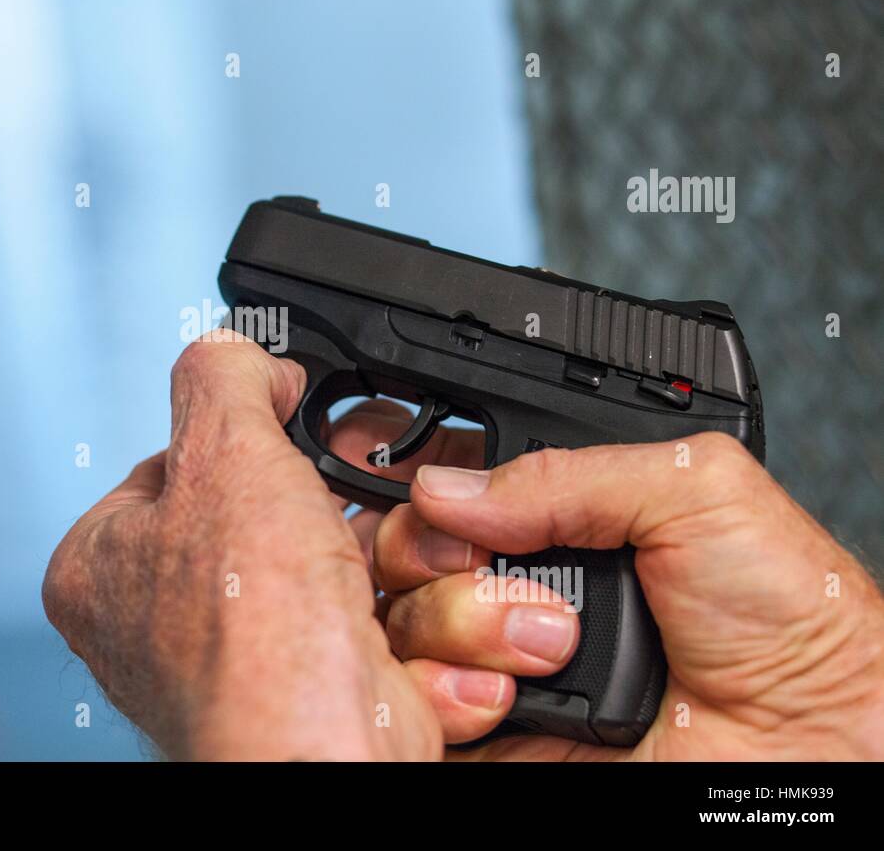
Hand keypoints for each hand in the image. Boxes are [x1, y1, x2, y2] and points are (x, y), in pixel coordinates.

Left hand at [42, 332, 444, 759]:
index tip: (298, 416)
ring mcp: (238, 666)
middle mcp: (159, 624)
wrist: (322, 753)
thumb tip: (240, 353)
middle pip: (263, 513)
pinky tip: (416, 604)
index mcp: (105, 567)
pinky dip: (407, 613)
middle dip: (334, 490)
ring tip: (408, 539)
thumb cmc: (249, 637)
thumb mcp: (227, 452)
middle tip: (371, 468)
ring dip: (383, 549)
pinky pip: (370, 627)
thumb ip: (223, 377)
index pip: (176, 464)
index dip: (247, 433)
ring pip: (328, 568)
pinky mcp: (310, 696)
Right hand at [353, 419, 883, 759]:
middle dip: (444, 562)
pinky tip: (507, 697)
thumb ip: (564, 471)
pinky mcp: (492, 729)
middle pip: (409, 555)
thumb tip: (447, 485)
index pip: (449, 495)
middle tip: (517, 580)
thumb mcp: (692, 489)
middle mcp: (519, 585)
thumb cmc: (784, 616)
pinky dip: (444, 695)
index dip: (429, 499)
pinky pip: (420, 704)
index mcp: (560, 522)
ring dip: (460, 629)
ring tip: (549, 650)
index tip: (449, 514)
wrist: (806, 738)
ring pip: (403, 626)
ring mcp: (499, 660)